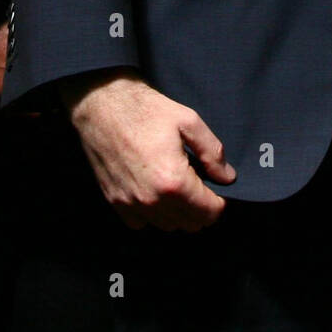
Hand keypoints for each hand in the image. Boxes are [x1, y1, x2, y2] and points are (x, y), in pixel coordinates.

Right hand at [60, 68, 235, 231]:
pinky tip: (155, 190)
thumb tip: (228, 177)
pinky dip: (152, 213)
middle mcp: (151, 200)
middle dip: (201, 207)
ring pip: (168, 226)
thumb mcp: (189, 121)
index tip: (217, 186)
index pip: (210, 212)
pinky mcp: (114, 202)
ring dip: (178, 212)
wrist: (103, 105)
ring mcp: (130, 204)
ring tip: (178, 184)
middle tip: (199, 182)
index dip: (220, 201)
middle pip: (191, 223)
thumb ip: (213, 152)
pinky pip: (141, 223)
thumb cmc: (146, 110)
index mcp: (173, 182)